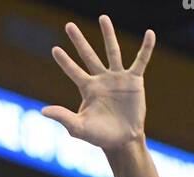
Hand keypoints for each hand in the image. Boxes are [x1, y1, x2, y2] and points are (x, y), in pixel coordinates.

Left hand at [42, 14, 154, 152]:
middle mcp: (102, 80)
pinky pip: (140, 61)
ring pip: (112, 52)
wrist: (123, 141)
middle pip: (88, 55)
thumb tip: (43, 111)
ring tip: (103, 18)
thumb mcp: (79, 128)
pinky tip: (150, 34)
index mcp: (88, 89)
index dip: (64, 61)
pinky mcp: (134, 81)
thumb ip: (63, 117)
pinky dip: (146, 48)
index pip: (73, 71)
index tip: (55, 49)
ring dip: (108, 35)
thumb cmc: (100, 136)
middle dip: (78, 41)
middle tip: (69, 26)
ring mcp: (118, 78)